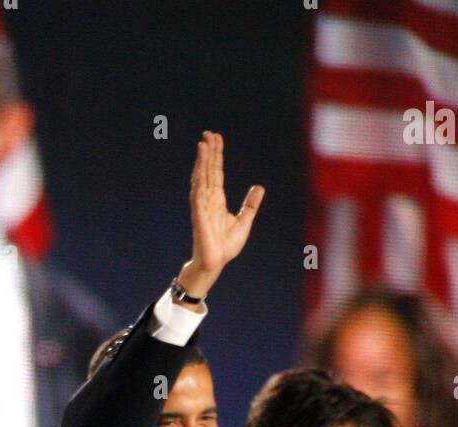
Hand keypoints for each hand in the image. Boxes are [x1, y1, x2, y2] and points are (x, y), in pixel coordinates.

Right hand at [177, 131, 263, 299]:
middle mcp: (208, 199)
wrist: (216, 263)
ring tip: (203, 144)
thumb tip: (259, 187)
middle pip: (208, 170)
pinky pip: (198, 193)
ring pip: (202, 178)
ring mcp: (202, 205)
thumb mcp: (244, 221)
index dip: (216, 156)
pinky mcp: (199, 214)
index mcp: (217, 200)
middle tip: (208, 133)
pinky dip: (199, 179)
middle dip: (208, 152)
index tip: (216, 139)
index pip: (216, 172)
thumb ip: (250, 204)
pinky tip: (200, 168)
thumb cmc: (226, 246)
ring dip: (202, 161)